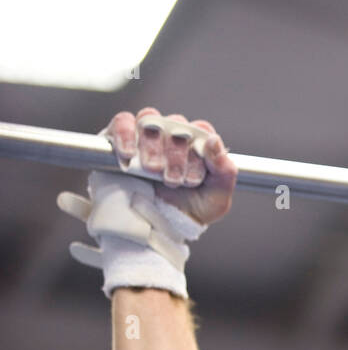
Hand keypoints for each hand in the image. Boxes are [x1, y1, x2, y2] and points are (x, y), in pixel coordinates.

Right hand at [99, 107, 237, 225]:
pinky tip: (130, 155)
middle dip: (177, 155)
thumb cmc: (187, 212)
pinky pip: (122, 121)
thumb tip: (214, 141)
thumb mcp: (216, 199)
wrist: (156, 229)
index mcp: (196, 145)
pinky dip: (126, 134)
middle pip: (176, 125)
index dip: (199, 153)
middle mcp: (172, 135)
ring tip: (154, 172)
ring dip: (153, 147)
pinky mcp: (121, 137)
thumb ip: (224, 171)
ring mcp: (147, 135)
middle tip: (173, 180)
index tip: (194, 180)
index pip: (201, 131)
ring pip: (151, 120)